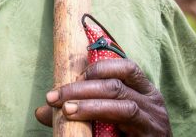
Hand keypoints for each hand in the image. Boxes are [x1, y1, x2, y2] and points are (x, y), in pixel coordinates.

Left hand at [35, 58, 171, 135]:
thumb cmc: (127, 136)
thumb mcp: (104, 119)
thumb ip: (78, 110)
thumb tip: (42, 110)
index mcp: (141, 88)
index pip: (123, 65)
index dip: (96, 66)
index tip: (68, 72)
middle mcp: (151, 98)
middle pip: (113, 83)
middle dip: (79, 88)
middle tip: (54, 97)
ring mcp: (153, 115)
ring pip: (118, 97)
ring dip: (87, 103)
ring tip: (66, 110)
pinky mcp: (152, 131)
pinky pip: (126, 116)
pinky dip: (100, 114)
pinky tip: (84, 122)